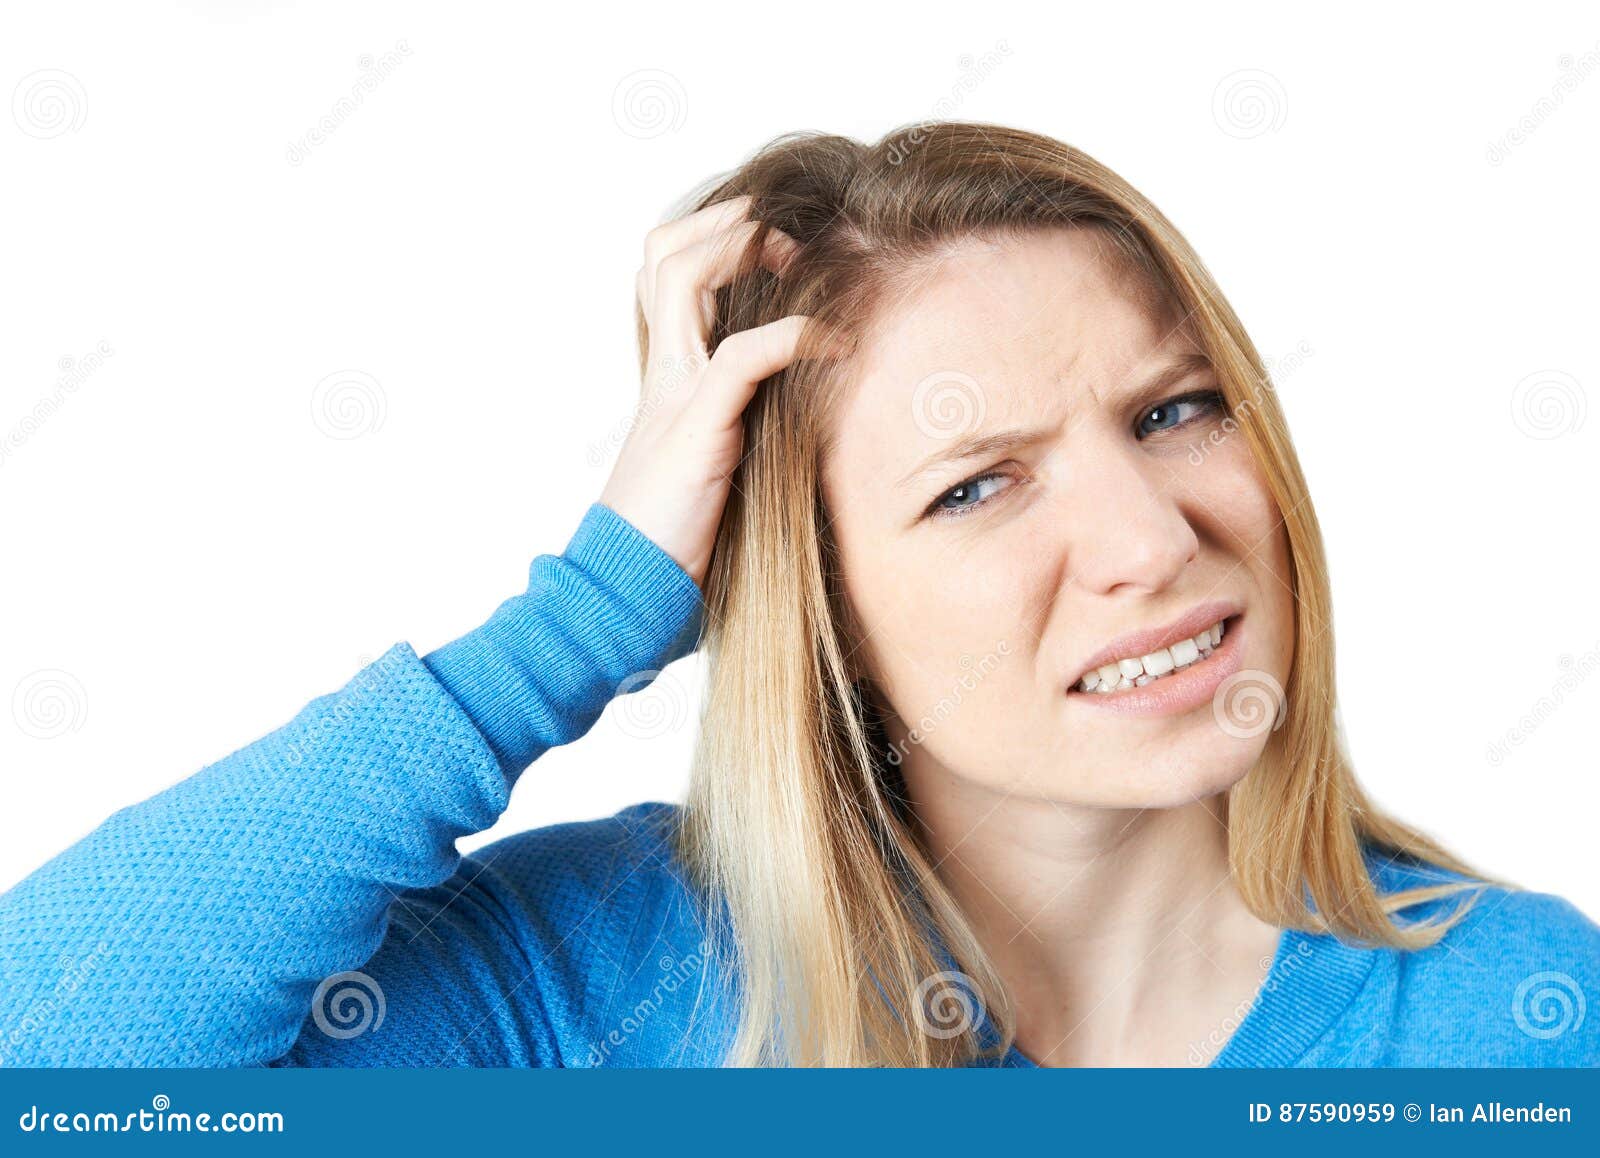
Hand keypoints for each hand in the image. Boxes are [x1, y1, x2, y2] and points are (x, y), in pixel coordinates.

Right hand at [598, 195, 807, 587]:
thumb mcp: (720, 459)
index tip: (777, 246)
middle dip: (723, 224)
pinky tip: (837, 342)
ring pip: (680, 279)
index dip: (715, 237)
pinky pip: (744, 357)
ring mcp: (676, 395)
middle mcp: (665, 372)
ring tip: (798, 258)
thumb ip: (746, 420)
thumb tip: (807, 403)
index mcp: (668, 375)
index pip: (667, 270)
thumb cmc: (679, 535)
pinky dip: (794, 335)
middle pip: (661, 252)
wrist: (632, 587)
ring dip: (741, 251)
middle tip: (783, 237)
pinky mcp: (699, 430)